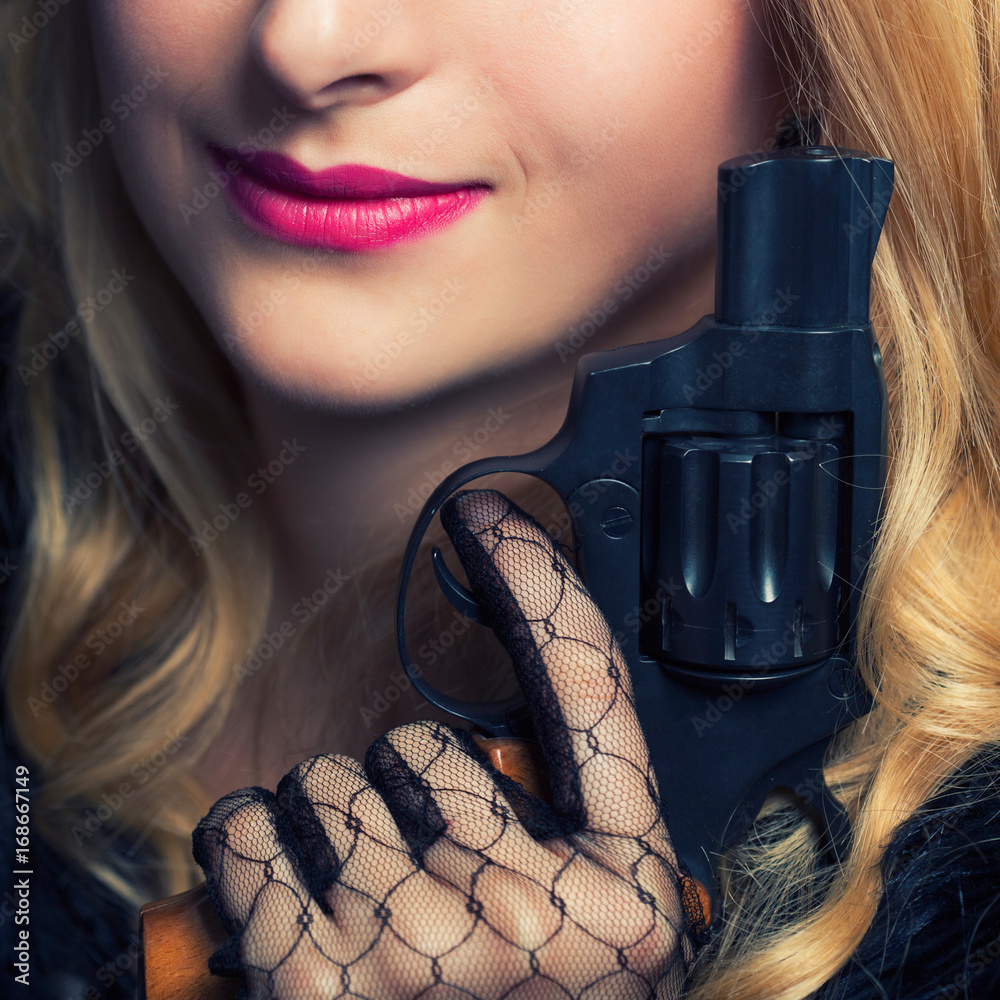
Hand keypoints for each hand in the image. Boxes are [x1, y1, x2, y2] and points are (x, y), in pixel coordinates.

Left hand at [192, 489, 694, 998]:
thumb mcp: (580, 927)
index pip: (588, 686)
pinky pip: (246, 828)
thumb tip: (498, 719)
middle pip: (420, 742)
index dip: (538, 579)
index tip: (485, 510)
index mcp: (628, 888)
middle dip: (402, 794)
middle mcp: (540, 918)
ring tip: (364, 915)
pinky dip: (248, 854)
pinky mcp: (314, 979)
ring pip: (327, 781)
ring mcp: (426, 949)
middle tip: (421, 886)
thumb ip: (560, 820)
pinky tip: (290, 917)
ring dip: (330, 830)